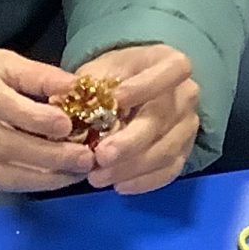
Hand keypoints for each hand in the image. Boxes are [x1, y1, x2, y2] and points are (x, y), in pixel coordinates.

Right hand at [0, 43, 96, 193]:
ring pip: (1, 173)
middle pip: (6, 147)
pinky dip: (25, 183)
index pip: (4, 107)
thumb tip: (76, 88)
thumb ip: (35, 75)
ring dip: (43, 178)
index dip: (38, 120)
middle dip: (51, 157)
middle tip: (85, 159)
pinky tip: (50, 178)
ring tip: (75, 174)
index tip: (69, 125)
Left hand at [80, 44, 200, 195]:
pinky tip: (119, 186)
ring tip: (98, 177)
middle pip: (163, 120)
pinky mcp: (184, 152)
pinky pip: (169, 171)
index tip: (116, 100)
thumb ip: (89, 83)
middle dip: (130, 142)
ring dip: (131, 168)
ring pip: (166, 151)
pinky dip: (144, 182)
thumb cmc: (120, 76)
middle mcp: (186, 95)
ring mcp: (188, 126)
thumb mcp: (104, 67)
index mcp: (170, 63)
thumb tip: (61, 104)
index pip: (171, 71)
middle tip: (101, 156)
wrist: (141, 88)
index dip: (145, 87)